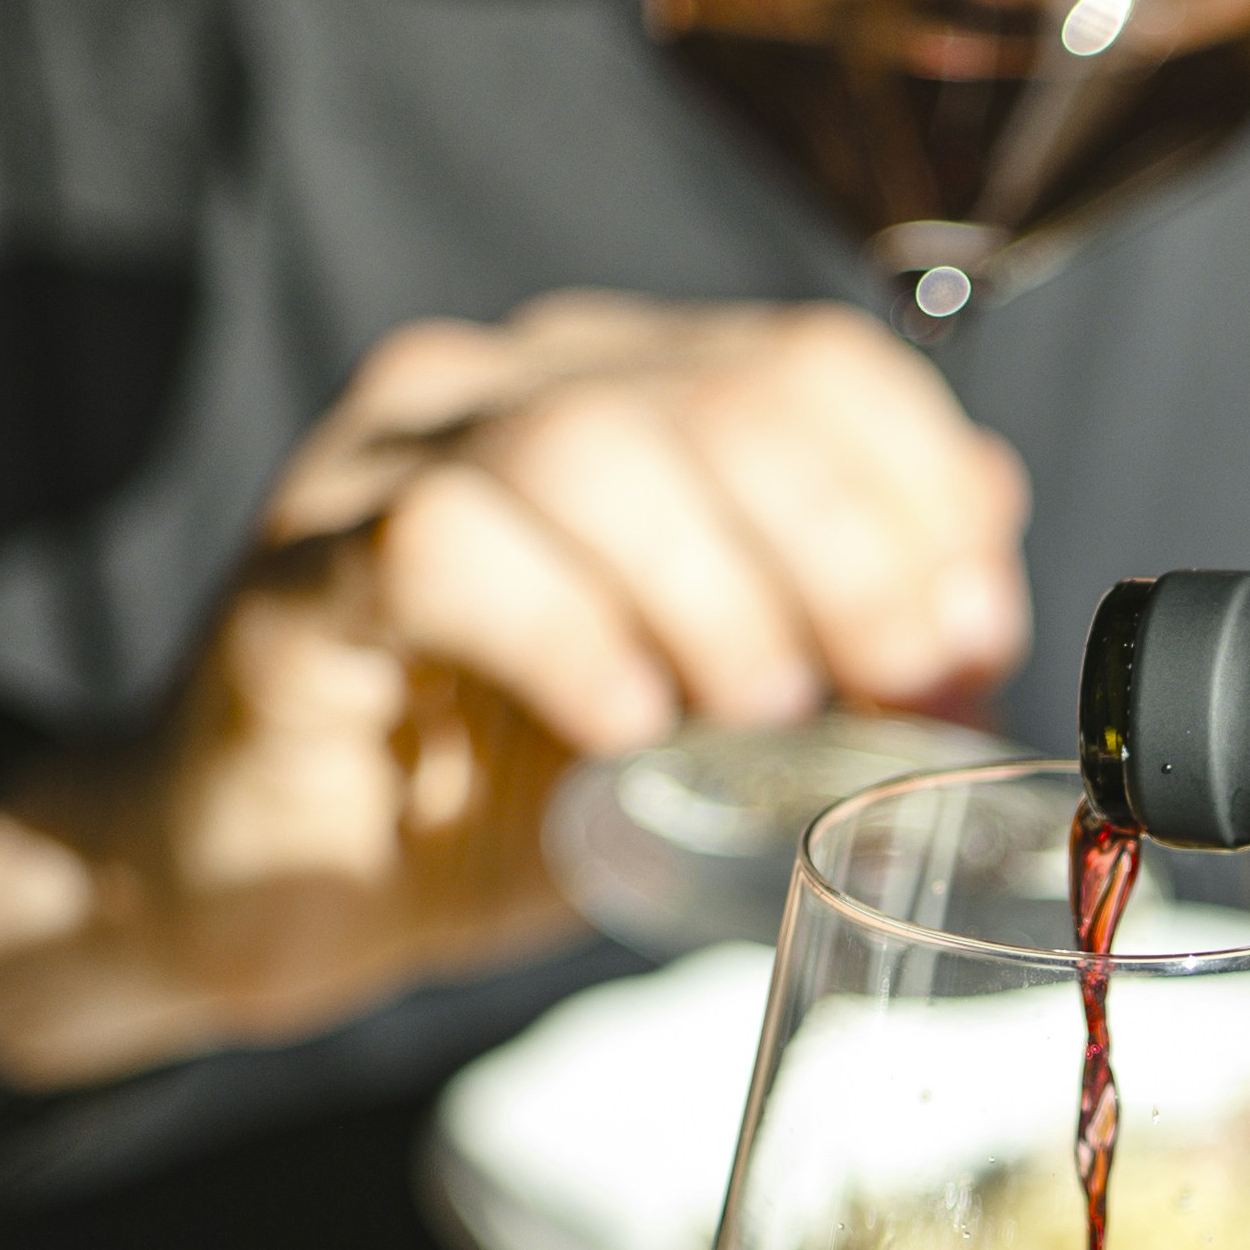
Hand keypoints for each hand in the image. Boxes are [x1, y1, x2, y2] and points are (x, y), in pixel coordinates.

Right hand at [0, 295, 1034, 1088]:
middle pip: (723, 391)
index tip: (969, 637)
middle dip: (846, 546)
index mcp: (622, 394)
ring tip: (756, 713)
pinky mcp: (300, 576)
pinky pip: (439, 547)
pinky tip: (619, 729)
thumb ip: (838, 632)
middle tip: (888, 685)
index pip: (815, 360)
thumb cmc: (491, 793)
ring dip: (711, 589)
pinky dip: (563, 634)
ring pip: (585, 447)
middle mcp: (503, 388)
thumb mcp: (707, 716)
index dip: (919, 488)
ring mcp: (389, 464)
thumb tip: (988, 579)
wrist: (260, 888)